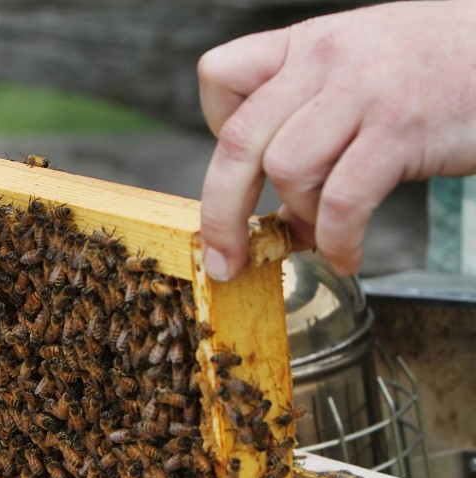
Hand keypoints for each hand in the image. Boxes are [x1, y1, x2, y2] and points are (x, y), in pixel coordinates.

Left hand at [197, 0, 475, 279]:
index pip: (219, 75)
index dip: (215, 129)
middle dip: (222, 213)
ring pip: (288, 170)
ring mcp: (363, 93)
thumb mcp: (356, 67)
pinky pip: (343, 201)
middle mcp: (324, 61)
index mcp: (304, 45)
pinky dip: (338, 241)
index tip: (240, 168)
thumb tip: (284, 212)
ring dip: (302, 218)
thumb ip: (309, 122)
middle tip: (224, 258)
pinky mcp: (402, 130)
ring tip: (325, 234)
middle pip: (238, 141)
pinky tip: (347, 255)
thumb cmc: (436, 68)